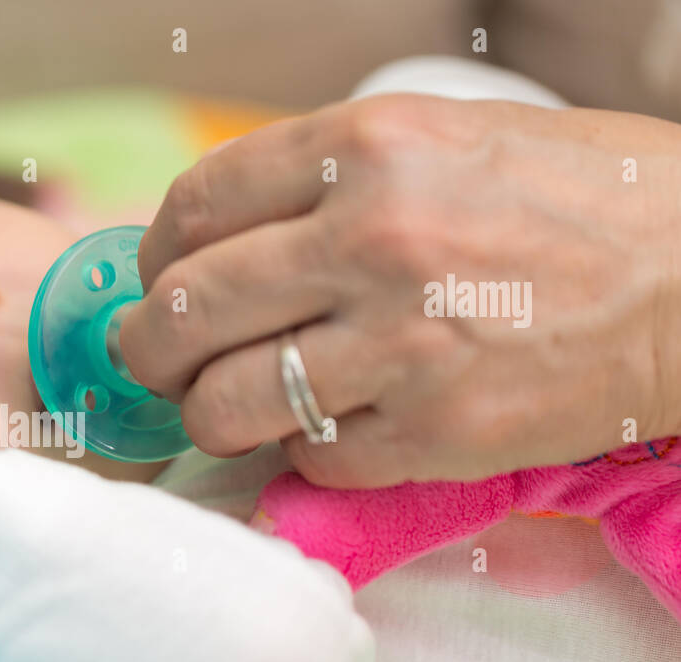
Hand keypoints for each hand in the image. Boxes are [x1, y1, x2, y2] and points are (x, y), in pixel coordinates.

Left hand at [120, 94, 680, 486]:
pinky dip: (305, 451)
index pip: (191, 210)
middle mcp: (371, 241)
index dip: (153, 258)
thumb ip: (321, 181)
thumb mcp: (442, 139)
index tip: (161, 284)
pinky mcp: (437, 433)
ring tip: (229, 407)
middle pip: (183, 313)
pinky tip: (338, 426)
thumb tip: (211, 242)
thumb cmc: (576, 198)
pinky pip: (311, 458)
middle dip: (149, 349)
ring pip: (226, 404)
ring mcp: (402, 345)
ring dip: (209, 414)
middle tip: (157, 361)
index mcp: (365, 150)